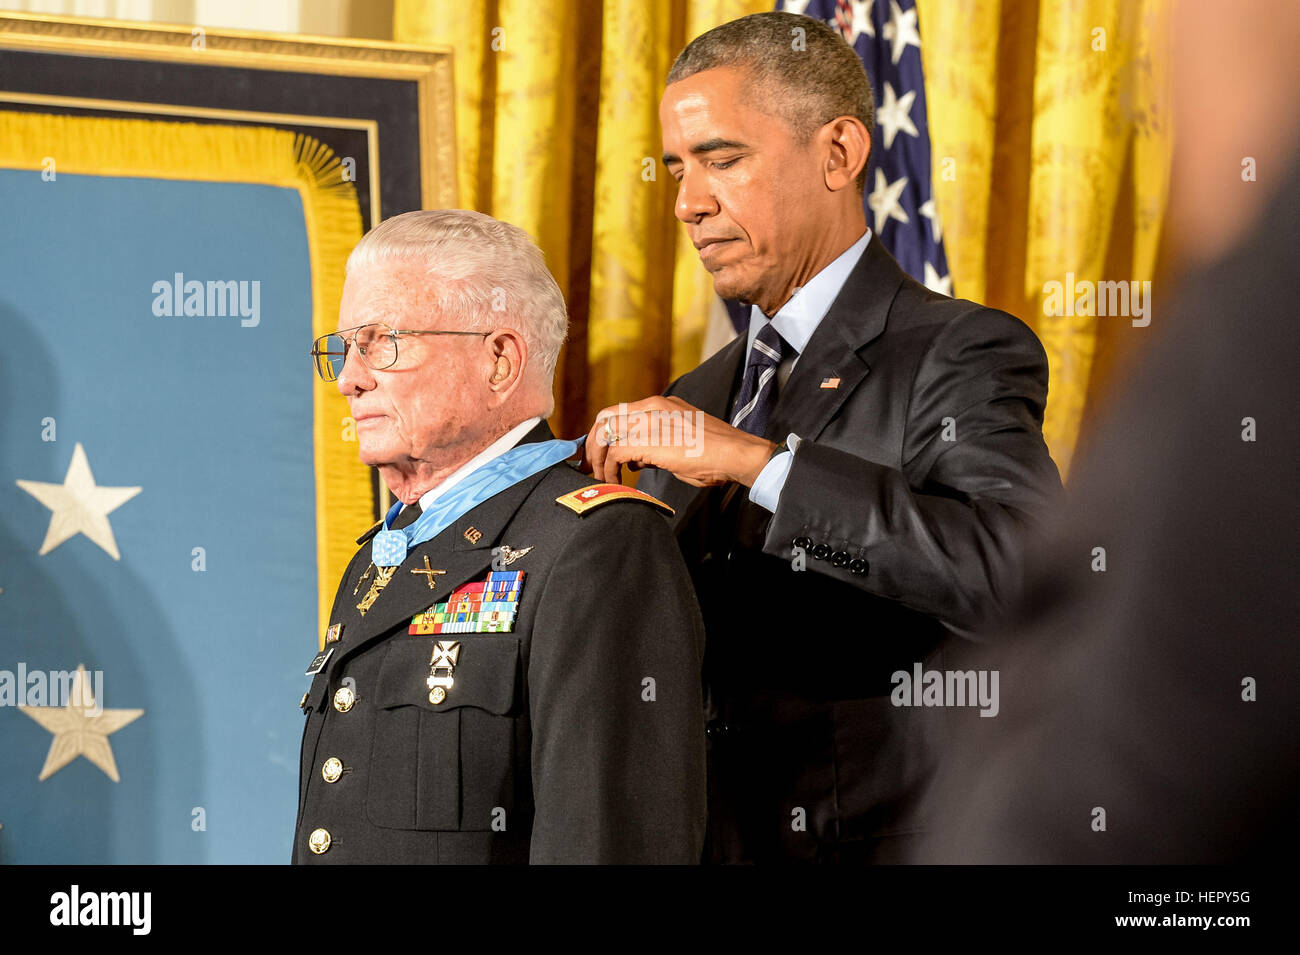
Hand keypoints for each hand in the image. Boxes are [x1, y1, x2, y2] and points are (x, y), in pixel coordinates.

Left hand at [583, 396, 777, 487]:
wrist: (735, 453)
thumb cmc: (716, 452)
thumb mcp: (682, 437)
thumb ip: (658, 441)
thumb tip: (639, 458)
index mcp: (660, 404)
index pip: (618, 412)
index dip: (603, 432)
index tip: (599, 453)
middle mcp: (651, 408)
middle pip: (604, 419)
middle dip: (592, 444)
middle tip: (590, 466)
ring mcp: (648, 422)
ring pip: (604, 435)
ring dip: (597, 459)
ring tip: (599, 477)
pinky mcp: (648, 440)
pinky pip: (614, 454)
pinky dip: (608, 470)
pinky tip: (614, 482)